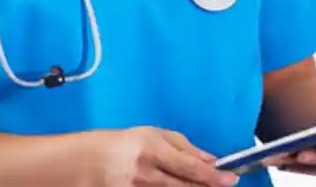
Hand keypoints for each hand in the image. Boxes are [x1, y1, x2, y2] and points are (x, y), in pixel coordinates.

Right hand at [83, 127, 239, 186]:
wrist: (83, 162)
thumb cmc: (122, 143)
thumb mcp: (152, 135)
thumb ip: (184, 147)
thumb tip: (212, 160)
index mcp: (152, 150)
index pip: (190, 167)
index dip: (214, 176)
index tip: (231, 179)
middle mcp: (146, 174)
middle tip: (222, 185)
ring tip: (199, 185)